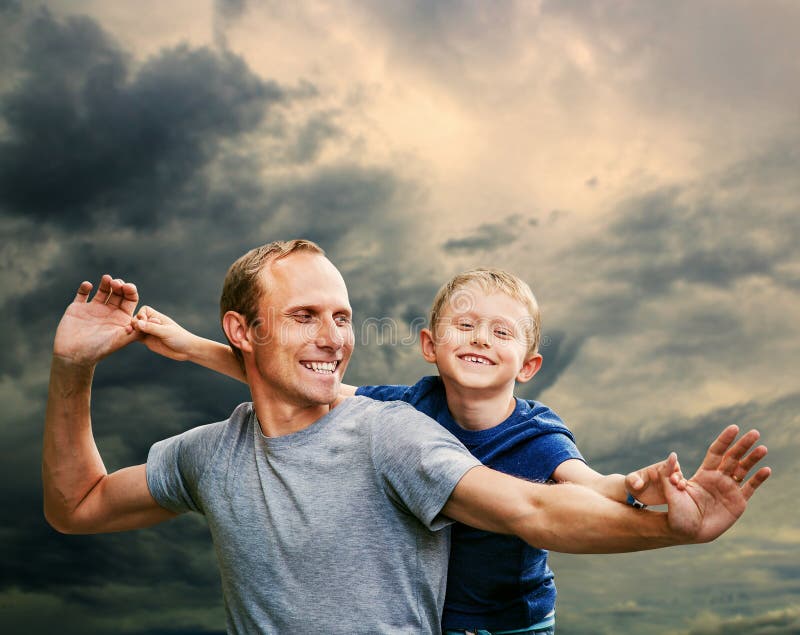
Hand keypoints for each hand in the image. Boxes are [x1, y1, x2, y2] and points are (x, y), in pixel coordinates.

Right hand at [53, 275, 139, 366]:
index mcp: (120, 318)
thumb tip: (154, 321)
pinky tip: (88, 285)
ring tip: (107, 278)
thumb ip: (137, 330)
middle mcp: (108, 312)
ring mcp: (93, 309)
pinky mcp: (77, 309)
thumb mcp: (121, 340)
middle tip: (117, 283)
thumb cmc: (98, 350)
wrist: (74, 357)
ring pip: (102, 290)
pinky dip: (85, 287)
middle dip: (119, 285)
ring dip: (106, 283)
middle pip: (117, 292)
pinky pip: (82, 294)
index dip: (131, 291)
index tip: (128, 287)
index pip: (130, 299)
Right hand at [131, 306, 195, 361]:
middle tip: (138, 330)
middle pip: (137, 319)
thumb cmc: (180, 338)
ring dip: (132, 331)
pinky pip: (136, 337)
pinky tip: (131, 339)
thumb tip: (137, 323)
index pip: (144, 310)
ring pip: (135, 329)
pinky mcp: (147, 341)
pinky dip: (132, 338)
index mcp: (158, 317)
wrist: (187, 350)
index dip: (141, 315)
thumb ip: (152, 328)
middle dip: (135, 324)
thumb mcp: (166, 332)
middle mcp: (152, 323)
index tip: (144, 321)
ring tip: (133, 335)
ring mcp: (149, 332)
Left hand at [625, 454, 685, 505]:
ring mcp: (670, 485)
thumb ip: (633, 480)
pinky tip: (681, 497)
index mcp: (659, 468)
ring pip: (681, 483)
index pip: (669, 463)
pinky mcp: (672, 495)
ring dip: (682, 484)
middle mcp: (667, 476)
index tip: (674, 466)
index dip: (672, 463)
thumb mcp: (630, 480)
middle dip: (677, 475)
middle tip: (673, 480)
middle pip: (677, 472)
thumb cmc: (632, 483)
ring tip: (679, 486)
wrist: (635, 495)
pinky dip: (682, 494)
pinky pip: (680, 494)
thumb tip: (638, 485)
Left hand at [663, 425, 769, 542]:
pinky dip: (758, 479)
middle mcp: (718, 479)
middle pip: (733, 457)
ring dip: (753, 458)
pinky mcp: (738, 503)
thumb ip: (670, 474)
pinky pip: (750, 488)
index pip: (716, 452)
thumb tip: (672, 455)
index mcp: (703, 474)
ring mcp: (729, 490)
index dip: (725, 440)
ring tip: (763, 447)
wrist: (688, 533)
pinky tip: (767, 469)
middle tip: (754, 432)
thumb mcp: (671, 493)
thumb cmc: (676, 514)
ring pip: (744, 470)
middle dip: (743, 445)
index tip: (734, 428)